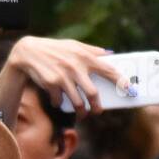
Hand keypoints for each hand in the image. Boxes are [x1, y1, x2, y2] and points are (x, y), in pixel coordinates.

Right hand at [0, 36, 129, 118]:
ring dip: (80, 110)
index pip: (109, 71)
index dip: (121, 82)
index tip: (130, 91)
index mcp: (86, 57)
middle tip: (98, 111)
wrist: (28, 52)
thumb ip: (92, 51)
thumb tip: (111, 54)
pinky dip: (59, 103)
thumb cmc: (54, 49)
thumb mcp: (74, 45)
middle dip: (97, 106)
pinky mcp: (52, 84)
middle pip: (92, 94)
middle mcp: (76, 68)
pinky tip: (58, 101)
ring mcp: (64, 77)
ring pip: (76, 101)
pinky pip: (59, 100)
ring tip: (81, 113)